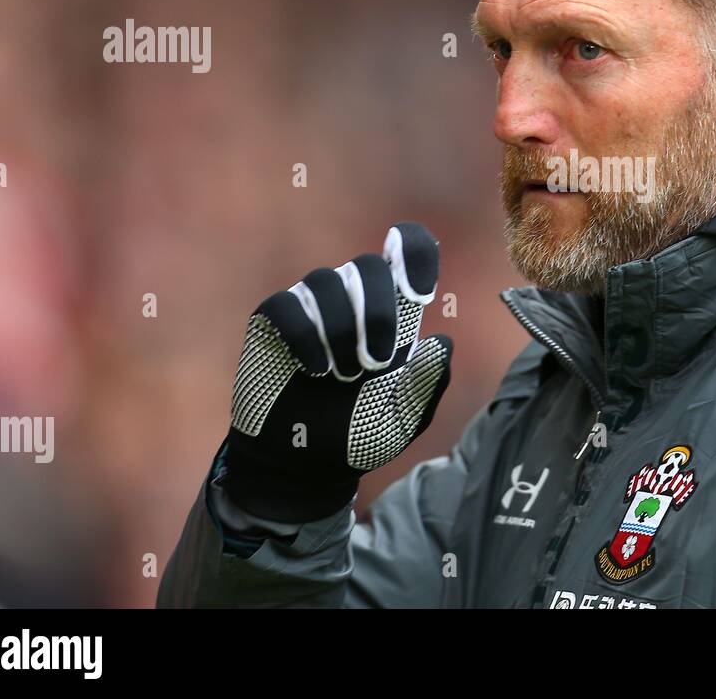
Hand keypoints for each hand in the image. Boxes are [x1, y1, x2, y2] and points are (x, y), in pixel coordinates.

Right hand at [221, 222, 451, 520]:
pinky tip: (314, 370)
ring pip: (328, 281)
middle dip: (378, 313)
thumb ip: (425, 383)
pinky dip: (305, 336)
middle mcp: (353, 300)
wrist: (302, 465)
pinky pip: (287, 303)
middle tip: (377, 364)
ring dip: (342, 331)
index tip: (416, 283)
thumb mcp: (402, 418)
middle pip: (370, 265)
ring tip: (344, 376)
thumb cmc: (357, 435)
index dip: (414, 250)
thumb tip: (442, 342)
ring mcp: (311, 307)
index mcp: (394, 315)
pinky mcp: (273, 321)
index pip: (409, 255)